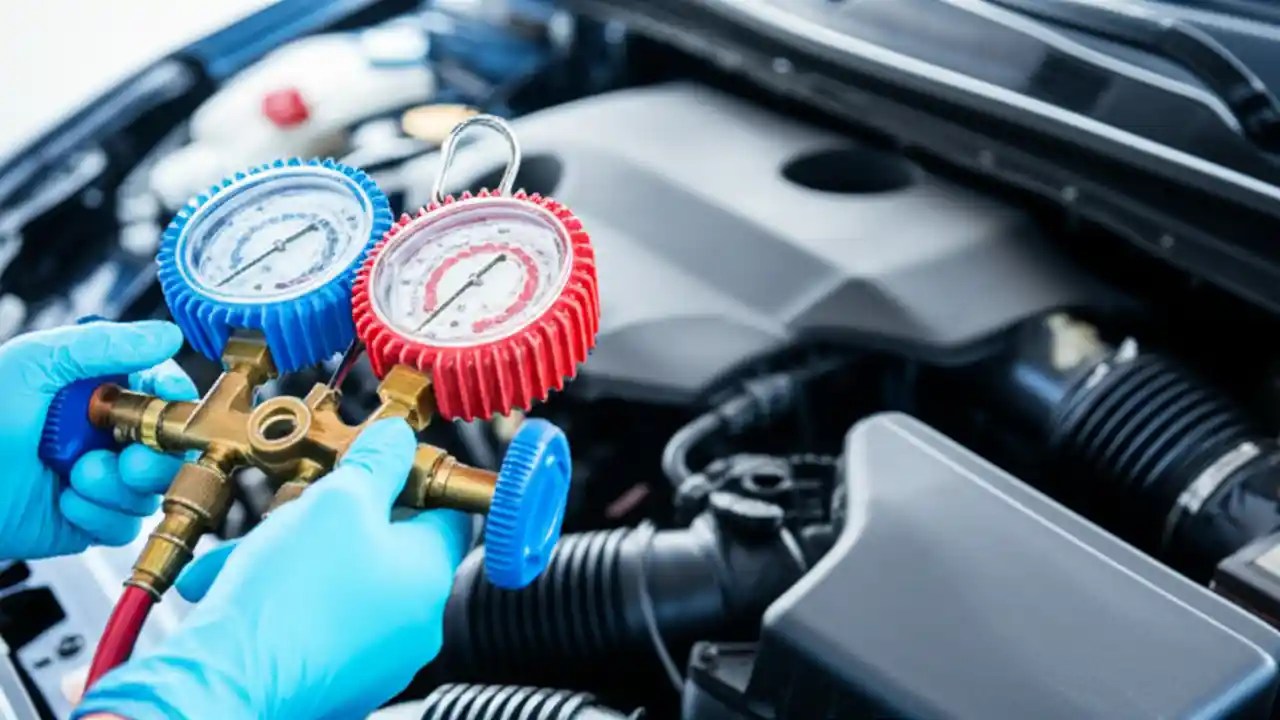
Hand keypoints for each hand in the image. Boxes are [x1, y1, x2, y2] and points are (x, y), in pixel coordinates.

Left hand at [0, 321, 194, 559]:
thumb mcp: (37, 362)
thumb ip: (106, 344)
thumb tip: (168, 335)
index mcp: (101, 392)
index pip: (166, 394)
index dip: (177, 406)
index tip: (172, 412)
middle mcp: (106, 435)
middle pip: (172, 449)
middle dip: (154, 458)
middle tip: (127, 459)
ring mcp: (101, 479)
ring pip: (152, 491)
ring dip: (118, 487)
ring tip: (78, 476)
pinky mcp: (89, 520)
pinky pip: (124, 526)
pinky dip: (98, 515)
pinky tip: (63, 501)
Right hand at [75, 419, 471, 719]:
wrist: (224, 684)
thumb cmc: (286, 602)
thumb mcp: (337, 501)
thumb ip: (376, 461)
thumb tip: (397, 439)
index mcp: (430, 578)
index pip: (447, 512)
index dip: (409, 479)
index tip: (375, 465)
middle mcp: (414, 625)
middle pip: (384, 545)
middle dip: (332, 518)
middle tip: (295, 506)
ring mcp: (374, 657)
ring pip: (340, 580)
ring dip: (295, 554)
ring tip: (249, 550)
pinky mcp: (331, 678)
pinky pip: (315, 619)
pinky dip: (282, 596)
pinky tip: (237, 584)